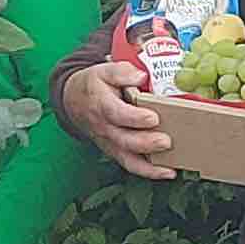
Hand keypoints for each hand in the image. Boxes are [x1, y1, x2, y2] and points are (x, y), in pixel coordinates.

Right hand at [61, 57, 177, 179]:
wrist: (74, 101)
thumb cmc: (94, 86)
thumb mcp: (104, 71)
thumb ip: (122, 72)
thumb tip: (141, 76)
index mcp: (101, 105)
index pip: (116, 114)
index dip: (134, 118)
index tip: (153, 117)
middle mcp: (105, 128)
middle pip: (124, 140)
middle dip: (146, 143)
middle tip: (166, 141)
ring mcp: (110, 142)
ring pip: (127, 158)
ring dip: (149, 166)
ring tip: (169, 167)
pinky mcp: (116, 151)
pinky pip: (131, 165)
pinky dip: (149, 172)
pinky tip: (168, 172)